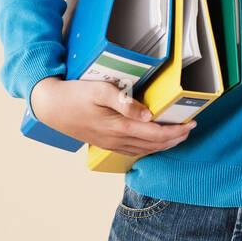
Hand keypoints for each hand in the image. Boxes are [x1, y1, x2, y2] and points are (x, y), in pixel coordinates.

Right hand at [29, 77, 196, 155]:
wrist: (50, 107)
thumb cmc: (74, 95)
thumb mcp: (99, 90)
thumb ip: (124, 102)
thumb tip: (147, 114)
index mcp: (119, 127)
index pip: (156, 134)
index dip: (177, 131)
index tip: (191, 124)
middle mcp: (117, 140)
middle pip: (154, 145)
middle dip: (175, 139)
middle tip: (190, 129)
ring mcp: (111, 144)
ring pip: (145, 150)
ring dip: (164, 145)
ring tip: (178, 136)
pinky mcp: (106, 143)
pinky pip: (134, 150)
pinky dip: (150, 148)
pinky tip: (154, 142)